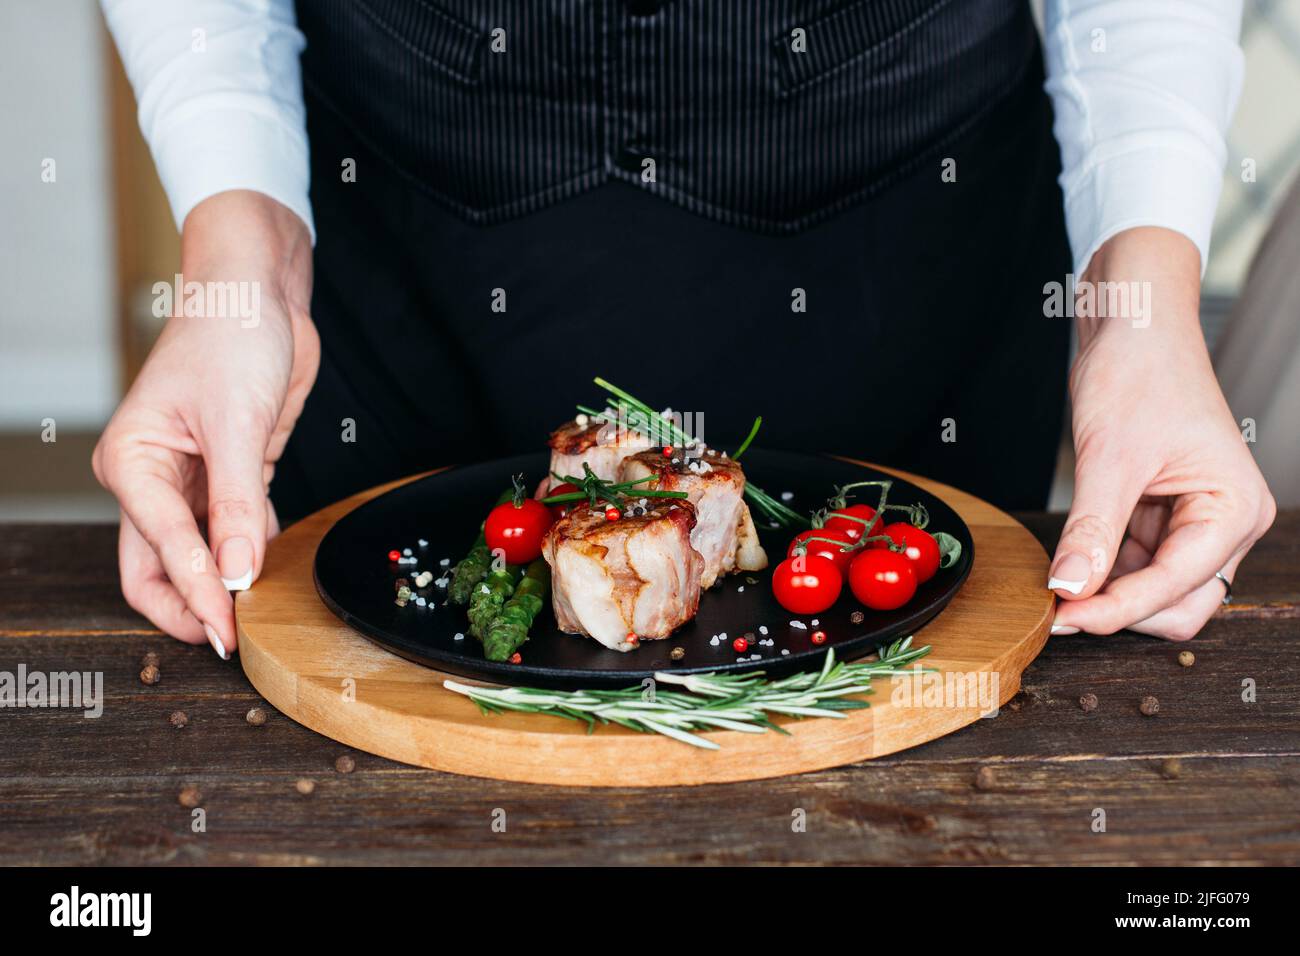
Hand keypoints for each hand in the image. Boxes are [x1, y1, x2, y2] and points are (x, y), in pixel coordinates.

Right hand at [93, 191, 317, 656]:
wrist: (259, 295)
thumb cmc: (230, 338)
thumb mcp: (237, 425)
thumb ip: (239, 506)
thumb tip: (236, 578)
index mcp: (133, 463)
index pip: (161, 551)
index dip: (195, 597)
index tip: (227, 635)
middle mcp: (153, 478)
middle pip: (158, 568)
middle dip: (191, 607)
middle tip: (231, 643)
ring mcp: (193, 480)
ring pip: (195, 557)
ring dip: (222, 587)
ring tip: (255, 623)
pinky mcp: (231, 476)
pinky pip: (234, 532)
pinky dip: (250, 555)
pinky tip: (272, 574)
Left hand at [1050, 227, 1275, 640]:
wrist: (1134, 328)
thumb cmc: (1139, 374)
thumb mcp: (1109, 458)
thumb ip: (1091, 531)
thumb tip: (1068, 589)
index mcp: (1233, 509)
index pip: (1175, 586)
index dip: (1116, 609)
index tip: (1063, 618)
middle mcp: (1227, 522)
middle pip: (1180, 605)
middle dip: (1123, 610)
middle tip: (1060, 609)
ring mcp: (1198, 522)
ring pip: (1158, 591)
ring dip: (1112, 592)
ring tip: (1062, 580)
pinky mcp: (1167, 516)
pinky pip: (1139, 564)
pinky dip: (1106, 570)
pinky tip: (1075, 559)